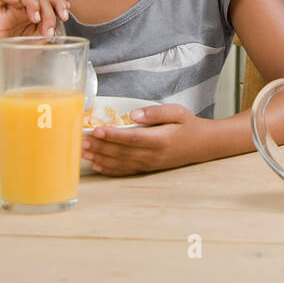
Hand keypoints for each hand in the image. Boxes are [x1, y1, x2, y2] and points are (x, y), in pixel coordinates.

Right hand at [0, 0, 70, 82]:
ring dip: (32, 2)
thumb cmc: (21, 55)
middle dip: (49, 10)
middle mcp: (26, 9)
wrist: (0, 68)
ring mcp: (11, 10)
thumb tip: (60, 24)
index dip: (59, 2)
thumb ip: (49, 31)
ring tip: (36, 19)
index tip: (64, 16)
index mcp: (39, 14)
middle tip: (49, 28)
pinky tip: (14, 0)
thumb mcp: (40, 43)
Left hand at [82, 103, 206, 175]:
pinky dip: (109, 169)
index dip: (113, 136)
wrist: (202, 145)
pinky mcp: (147, 168)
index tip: (97, 130)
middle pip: (121, 152)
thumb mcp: (177, 112)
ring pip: (120, 163)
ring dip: (100, 158)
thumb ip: (155, 112)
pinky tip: (96, 165)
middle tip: (81, 141)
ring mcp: (149, 164)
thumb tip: (133, 114)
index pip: (132, 138)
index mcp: (160, 140)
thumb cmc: (188, 125)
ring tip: (82, 152)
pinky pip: (125, 170)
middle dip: (100, 147)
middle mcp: (152, 155)